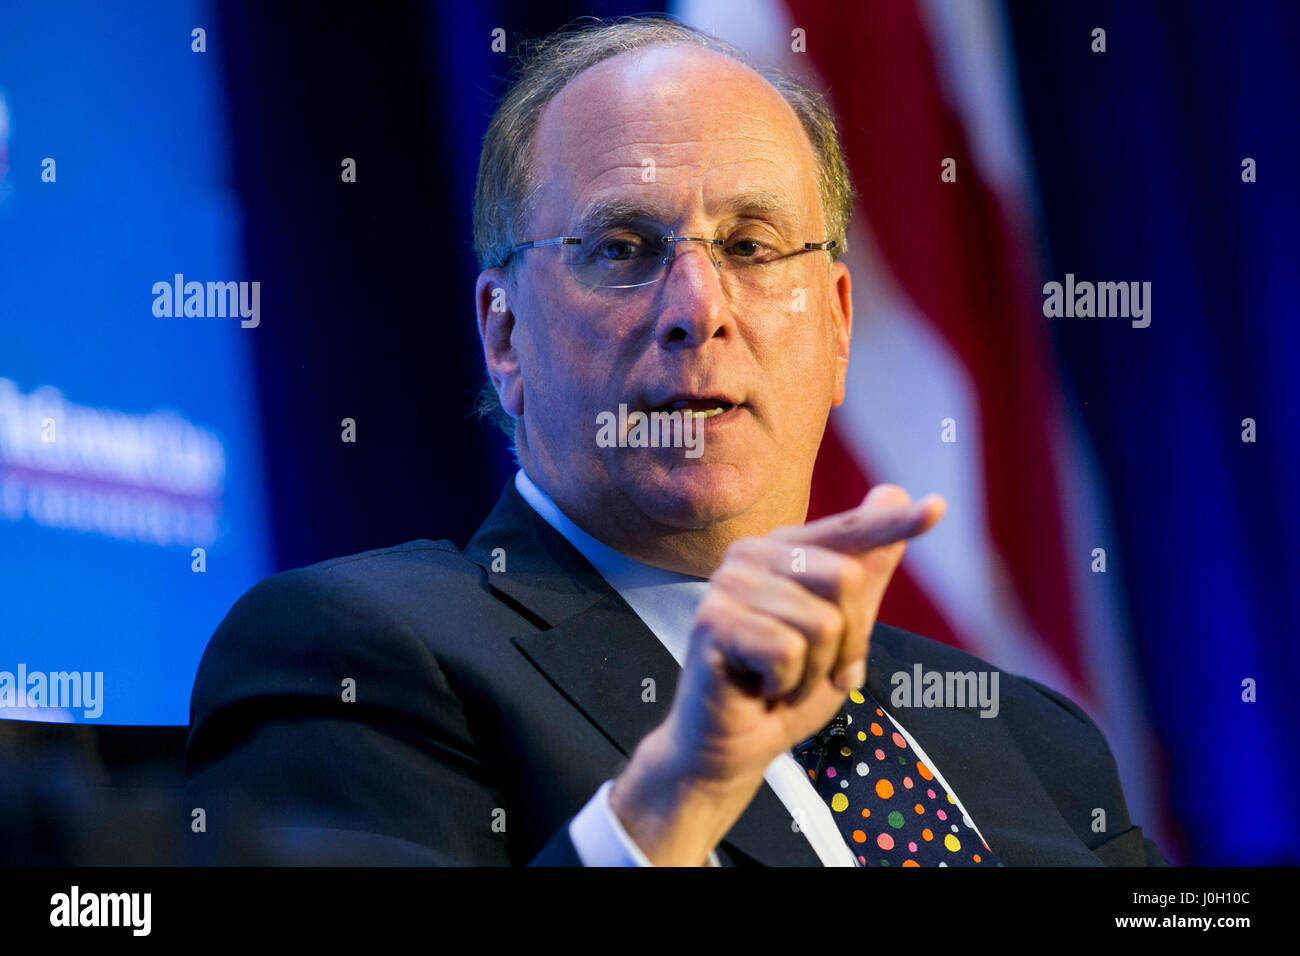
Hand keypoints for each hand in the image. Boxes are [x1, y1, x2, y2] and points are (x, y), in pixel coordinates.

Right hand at [610, 484, 945, 862]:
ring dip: (816, 672)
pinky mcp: (713, 621)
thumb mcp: (842, 630)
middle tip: (816, 672)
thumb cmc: (785, 688)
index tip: (937, 507)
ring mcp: (727, 585)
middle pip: (846, 578)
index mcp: (782, 550)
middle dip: (849, 643)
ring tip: (783, 682)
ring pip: (822, 622)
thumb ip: (866, 568)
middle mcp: (750, 554)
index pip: (848, 531)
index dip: (893, 524)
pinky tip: (761, 688)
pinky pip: (789, 651)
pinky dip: (789, 684)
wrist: (729, 748)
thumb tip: (893, 492)